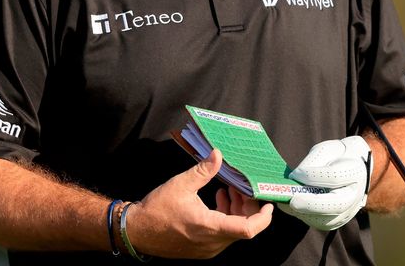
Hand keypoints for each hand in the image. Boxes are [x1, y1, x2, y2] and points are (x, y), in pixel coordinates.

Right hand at [125, 149, 272, 258]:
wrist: (136, 231)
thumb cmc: (157, 209)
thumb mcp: (181, 184)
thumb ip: (203, 170)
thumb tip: (218, 154)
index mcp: (210, 227)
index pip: (248, 229)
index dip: (263, 218)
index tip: (269, 204)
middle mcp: (211, 243)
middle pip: (243, 228)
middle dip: (247, 206)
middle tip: (243, 187)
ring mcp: (206, 248)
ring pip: (232, 231)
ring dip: (236, 211)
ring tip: (230, 189)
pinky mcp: (200, 249)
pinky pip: (222, 235)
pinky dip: (225, 217)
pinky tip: (219, 199)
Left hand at [279, 136, 371, 230]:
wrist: (357, 167)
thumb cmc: (337, 155)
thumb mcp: (326, 150)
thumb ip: (312, 162)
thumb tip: (294, 178)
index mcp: (355, 171)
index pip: (334, 177)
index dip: (312, 176)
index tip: (295, 174)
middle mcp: (355, 194)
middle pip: (336, 204)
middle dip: (311, 204)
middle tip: (292, 201)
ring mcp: (350, 210)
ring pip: (328, 220)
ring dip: (306, 213)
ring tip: (288, 204)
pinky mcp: (340, 220)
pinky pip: (323, 224)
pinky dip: (307, 217)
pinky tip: (295, 209)